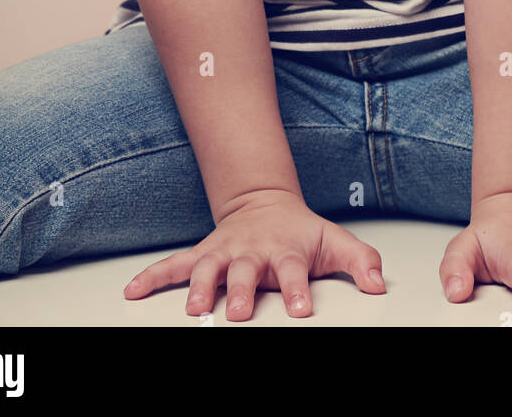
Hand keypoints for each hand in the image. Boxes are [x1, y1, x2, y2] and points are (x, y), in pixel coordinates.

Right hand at [123, 187, 385, 319]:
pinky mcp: (202, 255)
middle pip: (245, 272)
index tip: (301, 308)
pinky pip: (173, 266)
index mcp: (285, 250)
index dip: (297, 290)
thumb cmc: (300, 231)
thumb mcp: (334, 240)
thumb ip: (359, 261)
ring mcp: (224, 253)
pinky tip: (133, 291)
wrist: (264, 201)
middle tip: (242, 311)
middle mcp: (251, 252)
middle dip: (242, 291)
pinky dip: (152, 277)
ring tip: (195, 309)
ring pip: (207, 269)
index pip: (293, 270)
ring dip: (199, 287)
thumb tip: (378, 285)